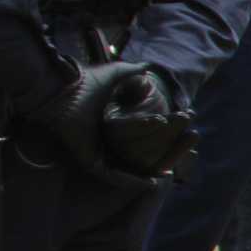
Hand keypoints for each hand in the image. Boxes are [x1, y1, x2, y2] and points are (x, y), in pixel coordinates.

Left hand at [40, 62, 188, 175]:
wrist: (63, 89)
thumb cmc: (87, 81)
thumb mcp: (118, 73)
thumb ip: (134, 73)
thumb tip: (148, 68)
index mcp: (112, 124)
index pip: (144, 138)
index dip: (165, 139)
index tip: (185, 139)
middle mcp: (105, 140)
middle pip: (142, 154)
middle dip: (166, 154)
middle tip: (187, 153)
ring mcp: (97, 152)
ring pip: (131, 166)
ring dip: (152, 168)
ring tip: (171, 169)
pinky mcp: (90, 161)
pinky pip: (114, 177)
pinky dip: (132, 182)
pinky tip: (152, 182)